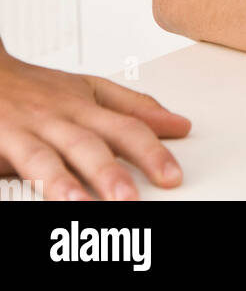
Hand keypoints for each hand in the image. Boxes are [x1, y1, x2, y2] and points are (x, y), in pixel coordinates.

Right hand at [0, 42, 190, 199]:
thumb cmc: (39, 88)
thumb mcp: (91, 89)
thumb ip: (135, 108)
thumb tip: (180, 125)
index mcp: (86, 106)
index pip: (127, 127)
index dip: (151, 151)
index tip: (173, 176)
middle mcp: (60, 118)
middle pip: (89, 143)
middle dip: (110, 172)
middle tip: (131, 198)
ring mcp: (29, 132)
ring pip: (47, 157)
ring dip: (64, 182)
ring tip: (82, 204)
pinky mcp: (2, 142)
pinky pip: (17, 164)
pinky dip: (30, 182)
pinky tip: (40, 198)